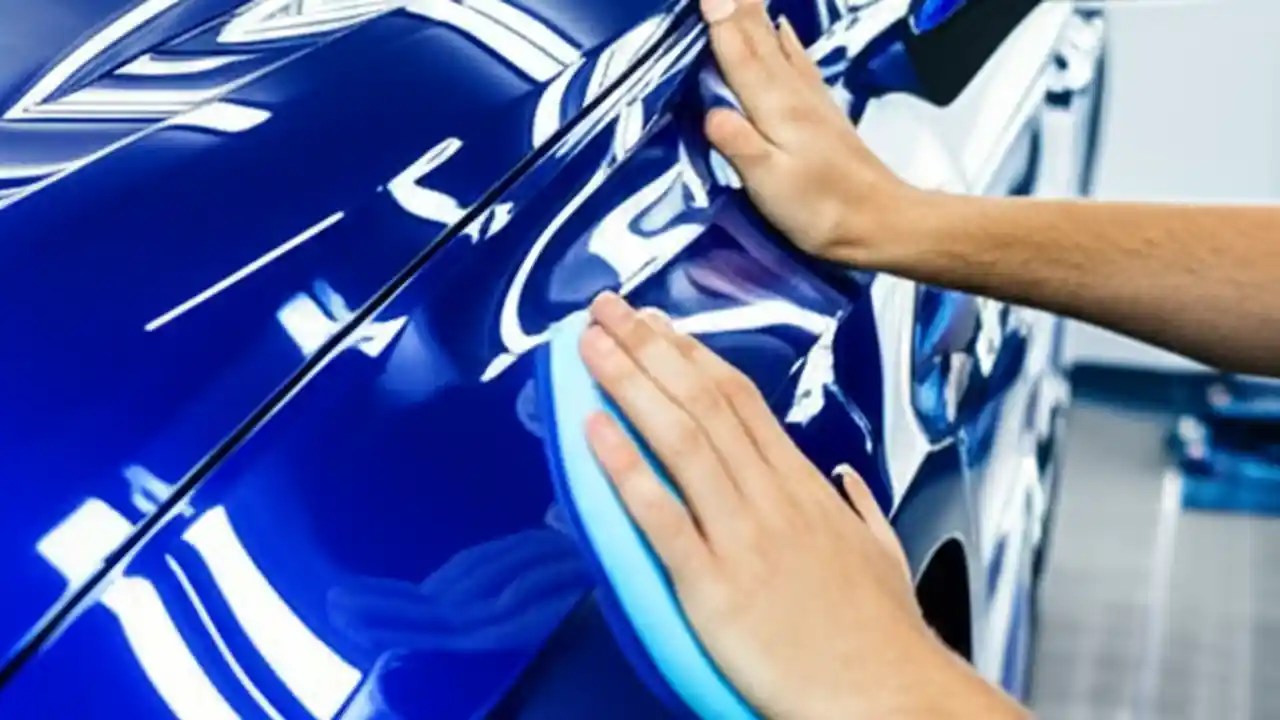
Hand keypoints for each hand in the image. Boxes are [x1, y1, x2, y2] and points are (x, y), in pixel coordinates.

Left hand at [579, 292, 1005, 717]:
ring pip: (679, 440)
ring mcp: (741, 537)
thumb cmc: (880, 633)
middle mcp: (769, 498)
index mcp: (801, 487)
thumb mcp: (881, 553)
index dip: (689, 355)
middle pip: (701, 403)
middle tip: (607, 310)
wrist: (886, 695)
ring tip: (591, 347)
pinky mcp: (713, 586)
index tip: (657, 325)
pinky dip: (625, 469)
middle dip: (648, 349)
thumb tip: (845, 481)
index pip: (738, 400)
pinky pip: (660, 516)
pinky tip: (594, 432)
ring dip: (629, 386)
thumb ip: (859, 509)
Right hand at [700, 0, 920, 264]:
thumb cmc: (821, 209)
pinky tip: (783, 27)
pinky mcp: (823, 113)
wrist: (881, 222)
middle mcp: (794, 94)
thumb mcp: (770, 183)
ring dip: (756, 14)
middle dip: (736, 6)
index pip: (740, 55)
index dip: (719, 22)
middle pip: (758, 38)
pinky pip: (797, 60)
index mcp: (775, 108)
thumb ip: (739, 143)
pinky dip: (785, 39)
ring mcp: (811, 100)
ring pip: (776, 44)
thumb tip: (710, 110)